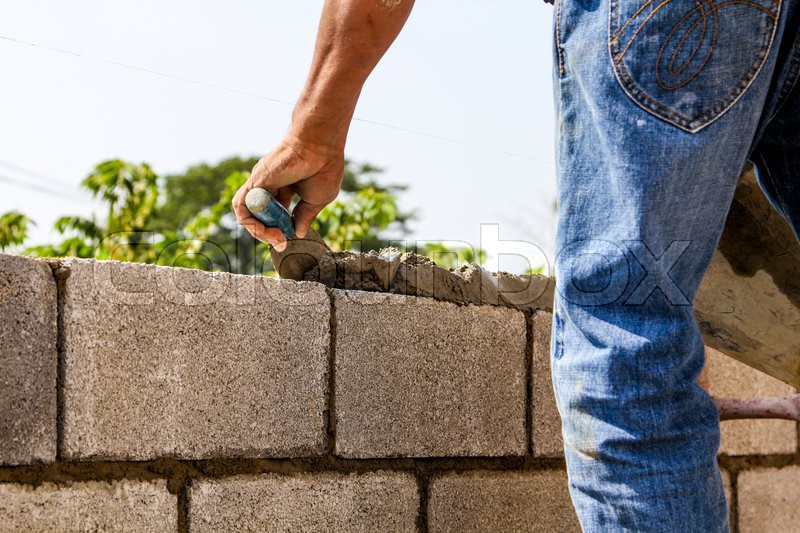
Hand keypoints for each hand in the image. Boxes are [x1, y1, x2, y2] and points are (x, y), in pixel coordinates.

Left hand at [232, 134, 343, 250]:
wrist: (320, 147)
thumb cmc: (324, 168)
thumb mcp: (317, 200)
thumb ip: (304, 216)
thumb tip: (296, 233)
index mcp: (285, 190)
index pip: (273, 215)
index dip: (278, 230)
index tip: (287, 240)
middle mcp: (269, 187)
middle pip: (259, 216)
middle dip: (267, 234)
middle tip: (281, 242)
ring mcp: (260, 184)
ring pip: (247, 213)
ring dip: (258, 231)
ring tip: (275, 237)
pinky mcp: (255, 181)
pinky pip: (242, 206)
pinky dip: (250, 222)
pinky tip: (267, 229)